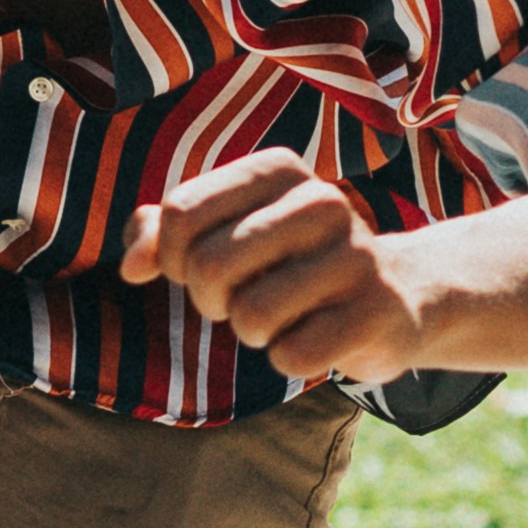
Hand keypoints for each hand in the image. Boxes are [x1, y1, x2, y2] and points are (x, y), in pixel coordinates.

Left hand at [120, 149, 429, 390]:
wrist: (395, 296)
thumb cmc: (291, 264)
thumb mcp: (229, 233)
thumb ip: (163, 236)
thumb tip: (131, 266)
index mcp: (279, 169)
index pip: (180, 212)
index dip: (172, 256)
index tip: (199, 267)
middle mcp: (323, 201)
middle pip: (208, 264)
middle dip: (208, 299)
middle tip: (239, 300)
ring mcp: (355, 256)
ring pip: (249, 315)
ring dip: (251, 332)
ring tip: (283, 316)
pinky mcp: (376, 312)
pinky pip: (292, 354)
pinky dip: (289, 357)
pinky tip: (316, 337)